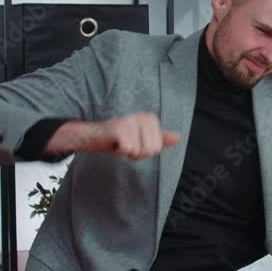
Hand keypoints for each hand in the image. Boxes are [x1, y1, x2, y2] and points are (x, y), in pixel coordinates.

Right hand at [46, 112, 179, 159]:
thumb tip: (178, 137)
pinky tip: (114, 144)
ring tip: (120, 144)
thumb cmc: (118, 139)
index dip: (144, 151)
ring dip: (128, 153)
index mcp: (150, 119)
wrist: (93, 137)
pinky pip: (129, 150)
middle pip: (151, 151)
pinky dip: (119, 152)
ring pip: (141, 152)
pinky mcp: (121, 128)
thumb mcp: (141, 139)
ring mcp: (132, 121)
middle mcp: (143, 117)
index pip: (157, 148)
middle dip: (137, 153)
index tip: (133, 143)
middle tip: (125, 144)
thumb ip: (160, 138)